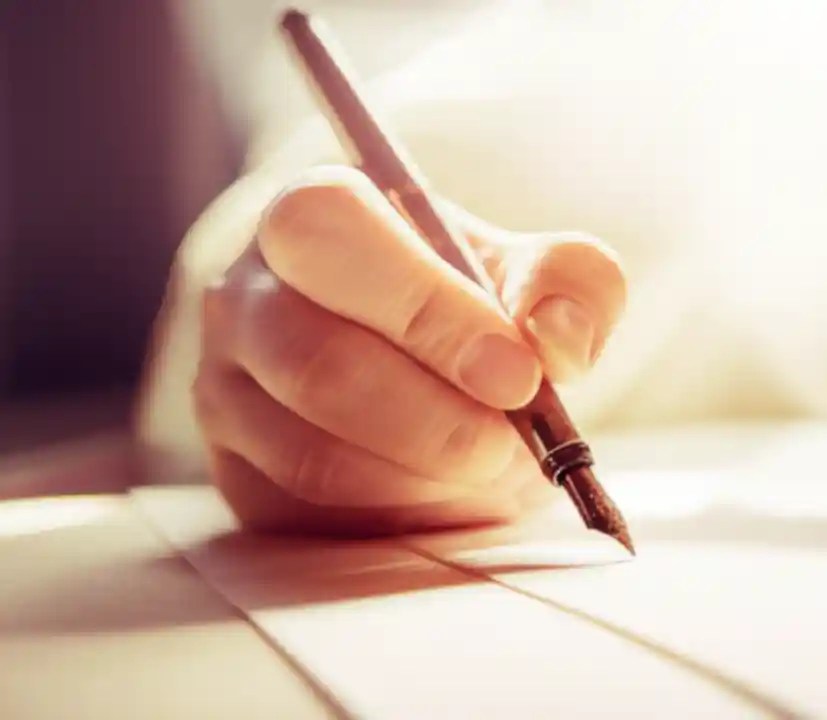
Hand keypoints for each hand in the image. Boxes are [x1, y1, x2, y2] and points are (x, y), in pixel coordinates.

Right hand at [193, 166, 624, 534]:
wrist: (423, 380)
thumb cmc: (472, 310)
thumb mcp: (531, 275)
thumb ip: (569, 282)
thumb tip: (557, 339)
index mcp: (311, 214)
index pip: (334, 236)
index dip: (427, 309)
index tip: (516, 376)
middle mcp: (246, 297)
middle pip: (316, 363)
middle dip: (431, 420)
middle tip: (511, 446)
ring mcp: (224, 390)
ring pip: (311, 454)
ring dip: (424, 477)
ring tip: (493, 469)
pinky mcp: (235, 474)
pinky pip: (312, 515)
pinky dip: (398, 516)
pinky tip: (446, 493)